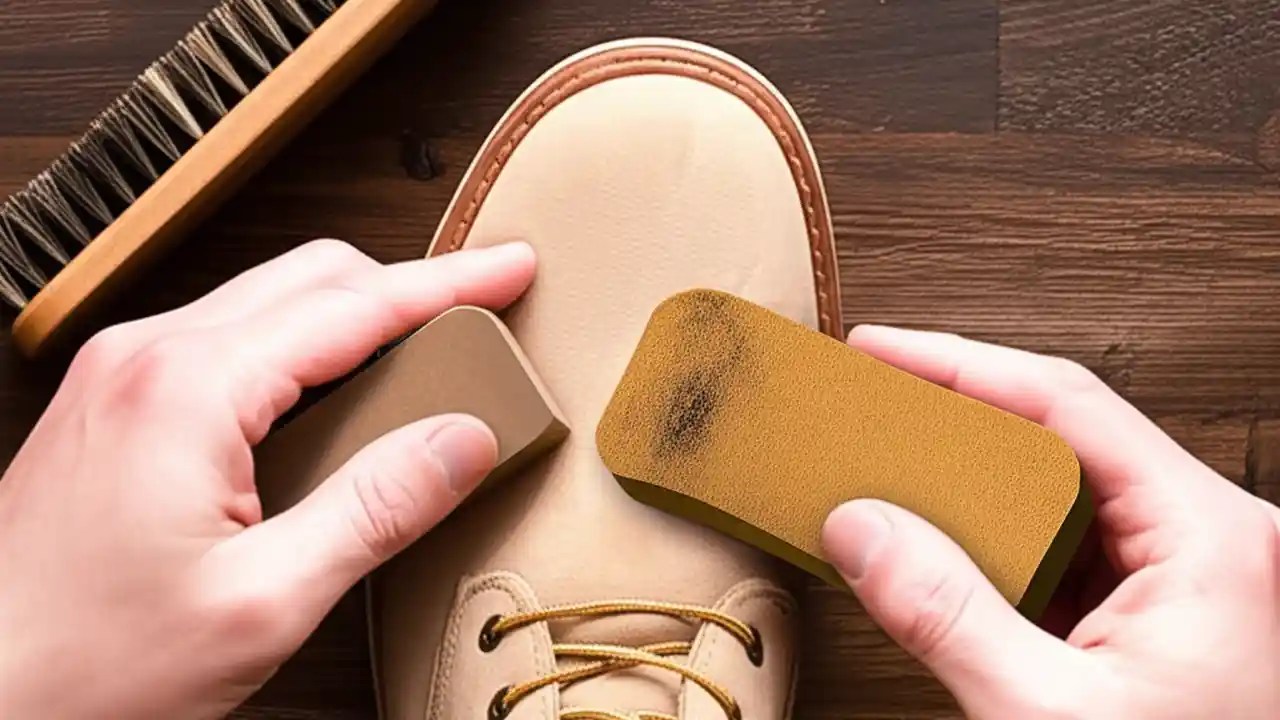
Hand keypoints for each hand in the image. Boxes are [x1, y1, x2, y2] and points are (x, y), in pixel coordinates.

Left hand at [0, 240, 535, 718]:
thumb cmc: (89, 670)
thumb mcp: (263, 602)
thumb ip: (376, 508)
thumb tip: (462, 441)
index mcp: (186, 388)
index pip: (351, 306)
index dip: (448, 284)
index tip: (510, 269)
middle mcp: (145, 358)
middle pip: (309, 280)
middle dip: (406, 286)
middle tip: (481, 309)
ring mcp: (119, 377)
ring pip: (267, 303)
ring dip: (354, 316)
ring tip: (425, 352)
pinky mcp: (112, 406)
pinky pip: (228, 340)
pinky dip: (301, 348)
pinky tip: (336, 393)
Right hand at [823, 326, 1279, 718]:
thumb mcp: (1048, 717)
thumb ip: (947, 616)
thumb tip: (860, 527)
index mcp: (1213, 539)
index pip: (1069, 404)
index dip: (961, 363)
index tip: (880, 350)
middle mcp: (1211, 540)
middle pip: (1066, 437)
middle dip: (958, 415)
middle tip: (872, 399)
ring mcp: (1187, 578)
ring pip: (1063, 493)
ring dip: (972, 482)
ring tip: (891, 466)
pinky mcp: (1157, 616)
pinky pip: (1065, 548)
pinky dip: (994, 541)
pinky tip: (938, 543)